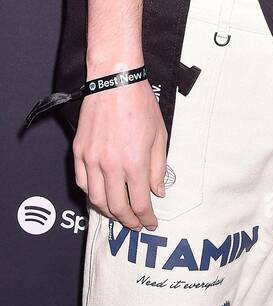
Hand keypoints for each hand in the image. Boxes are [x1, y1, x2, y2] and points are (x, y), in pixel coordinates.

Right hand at [73, 80, 167, 230]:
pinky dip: (91, 193)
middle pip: (116, 207)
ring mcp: (92, 159)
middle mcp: (111, 165)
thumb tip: (157, 191)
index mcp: (135, 163)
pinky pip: (82, 182)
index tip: (150, 223)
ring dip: (108, 211)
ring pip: (96, 199)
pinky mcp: (79, 151)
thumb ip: (158, 167)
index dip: (146, 218)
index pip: (140, 203)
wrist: (115, 81)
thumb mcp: (160, 136)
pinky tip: (102, 194)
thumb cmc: (141, 104)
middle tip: (135, 224)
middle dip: (127, 220)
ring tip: (119, 212)